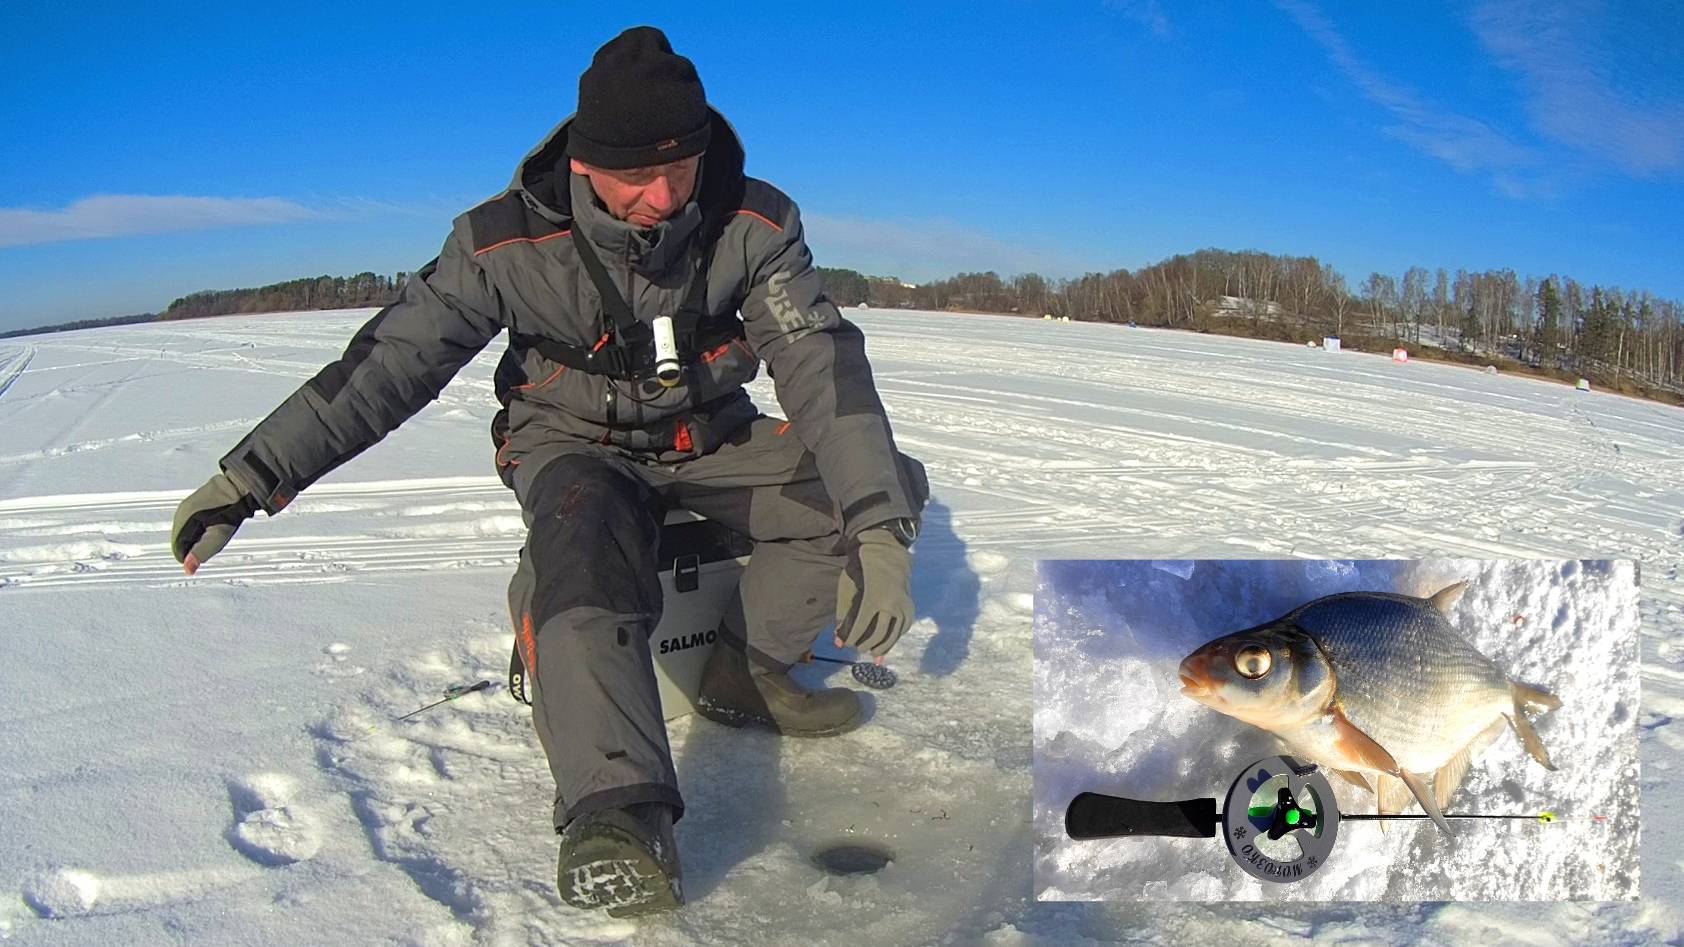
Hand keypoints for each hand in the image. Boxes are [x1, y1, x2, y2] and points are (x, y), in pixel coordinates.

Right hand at [171, 472, 258, 573]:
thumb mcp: (217, 536)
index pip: (178, 550)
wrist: (238, 486)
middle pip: (181, 541)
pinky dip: (199, 529)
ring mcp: (185, 508)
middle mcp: (179, 515)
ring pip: (186, 533)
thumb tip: (188, 570)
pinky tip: (212, 525)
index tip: (206, 550)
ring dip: (197, 538)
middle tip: (213, 539)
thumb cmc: (230, 511)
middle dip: (194, 546)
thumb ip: (201, 552)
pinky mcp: (193, 504)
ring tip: (214, 530)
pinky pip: (190, 524)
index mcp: (182, 523)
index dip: (191, 555)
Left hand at [834, 527, 913, 660]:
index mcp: (873, 598)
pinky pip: (903, 628)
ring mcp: (903, 606)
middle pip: (879, 634)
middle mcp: (890, 604)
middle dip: (867, 644)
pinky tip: (888, 644)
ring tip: (874, 653)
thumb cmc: (862, 568)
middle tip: (858, 648)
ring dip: (883, 646)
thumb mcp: (847, 587)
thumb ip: (842, 614)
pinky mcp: (910, 606)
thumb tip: (838, 639)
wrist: (886, 552)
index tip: (845, 644)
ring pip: (894, 634)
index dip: (852, 639)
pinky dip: (896, 638)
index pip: (860, 627)